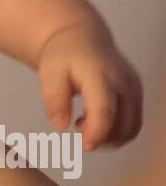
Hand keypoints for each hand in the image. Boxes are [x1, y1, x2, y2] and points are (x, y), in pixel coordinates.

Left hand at [37, 19, 142, 150]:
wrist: (82, 39)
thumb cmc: (64, 56)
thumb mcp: (48, 74)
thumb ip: (54, 100)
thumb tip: (61, 126)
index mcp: (100, 75)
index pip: (105, 111)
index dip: (97, 133)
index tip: (84, 145)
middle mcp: (123, 82)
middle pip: (123, 125)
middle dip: (101, 138)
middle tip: (77, 128)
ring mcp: (134, 88)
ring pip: (131, 129)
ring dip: (109, 138)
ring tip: (85, 123)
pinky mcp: (137, 95)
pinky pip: (133, 124)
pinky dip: (116, 132)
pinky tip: (96, 121)